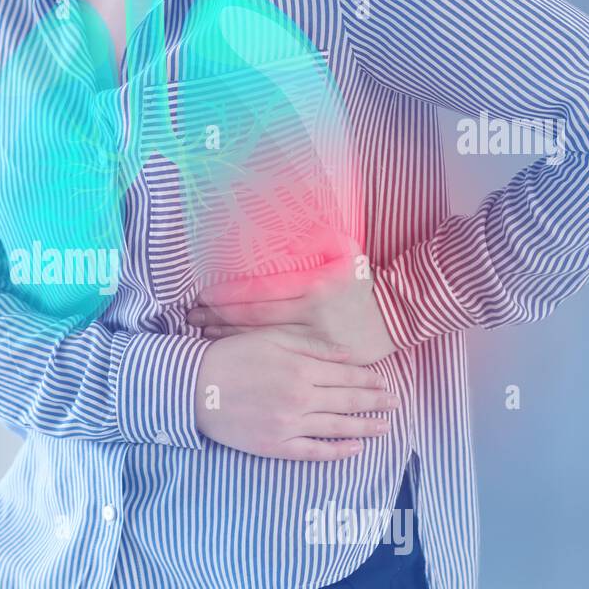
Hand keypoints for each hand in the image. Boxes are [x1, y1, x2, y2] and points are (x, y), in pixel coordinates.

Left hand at [188, 252, 396, 366]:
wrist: (397, 316)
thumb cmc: (363, 281)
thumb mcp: (345, 250)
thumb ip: (315, 237)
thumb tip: (283, 227)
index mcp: (316, 284)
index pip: (261, 289)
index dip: (229, 294)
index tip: (204, 295)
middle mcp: (313, 314)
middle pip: (254, 317)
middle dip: (218, 317)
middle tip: (191, 317)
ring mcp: (315, 341)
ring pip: (261, 340)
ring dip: (227, 337)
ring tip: (201, 333)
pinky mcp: (319, 361)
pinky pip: (277, 357)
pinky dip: (251, 353)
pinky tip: (230, 350)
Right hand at [193, 328, 400, 461]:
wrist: (192, 388)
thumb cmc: (229, 357)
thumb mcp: (270, 339)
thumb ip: (311, 346)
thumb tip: (346, 354)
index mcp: (300, 369)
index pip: (345, 376)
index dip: (368, 380)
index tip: (385, 382)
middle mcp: (300, 398)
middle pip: (347, 401)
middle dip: (375, 402)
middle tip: (396, 403)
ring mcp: (288, 425)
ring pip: (337, 428)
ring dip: (365, 427)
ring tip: (385, 427)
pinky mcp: (274, 446)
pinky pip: (313, 452)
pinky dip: (336, 452)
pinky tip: (355, 449)